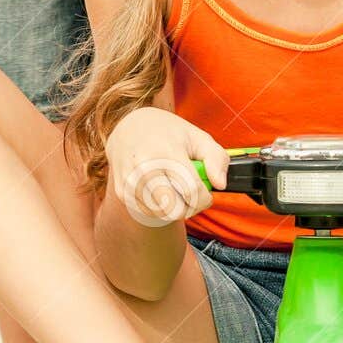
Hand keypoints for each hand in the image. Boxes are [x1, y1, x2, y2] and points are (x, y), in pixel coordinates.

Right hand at [105, 108, 229, 227]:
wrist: (127, 127)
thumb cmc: (168, 133)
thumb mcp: (198, 137)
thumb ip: (217, 159)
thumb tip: (220, 185)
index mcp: (165, 152)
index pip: (192, 191)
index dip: (206, 198)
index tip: (207, 193)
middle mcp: (144, 168)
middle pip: (175, 210)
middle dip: (190, 207)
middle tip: (192, 193)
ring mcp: (130, 182)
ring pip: (162, 215)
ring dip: (175, 207)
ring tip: (175, 186)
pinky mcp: (122, 192)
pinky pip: (149, 213)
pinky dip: (160, 206)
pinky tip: (160, 188)